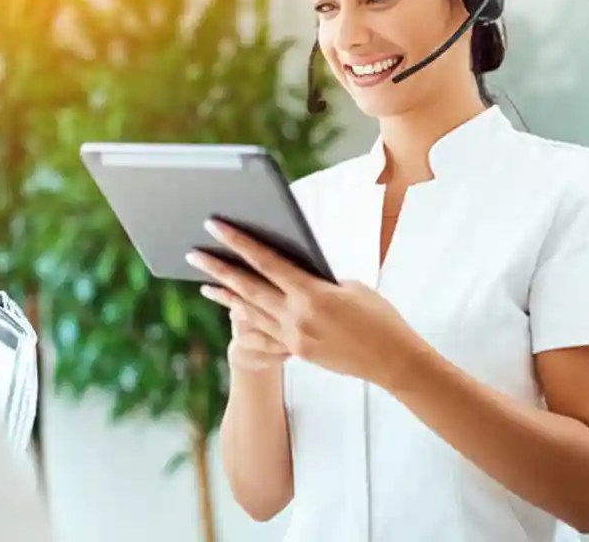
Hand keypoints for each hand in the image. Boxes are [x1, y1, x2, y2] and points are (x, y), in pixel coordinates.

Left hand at [188, 218, 425, 388]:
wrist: (393, 362)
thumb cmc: (379, 317)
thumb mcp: (351, 287)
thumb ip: (319, 279)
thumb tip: (294, 273)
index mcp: (312, 294)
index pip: (267, 261)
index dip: (239, 242)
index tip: (216, 226)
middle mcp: (297, 317)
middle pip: (249, 288)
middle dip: (219, 269)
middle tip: (194, 253)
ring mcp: (293, 338)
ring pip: (251, 312)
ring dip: (226, 297)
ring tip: (204, 283)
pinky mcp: (296, 351)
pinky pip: (265, 332)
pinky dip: (247, 319)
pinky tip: (234, 311)